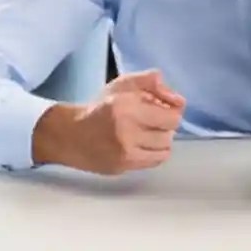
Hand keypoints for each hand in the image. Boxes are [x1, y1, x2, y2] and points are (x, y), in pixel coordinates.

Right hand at [33, 69, 185, 175]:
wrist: (71, 135)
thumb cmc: (101, 107)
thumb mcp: (124, 84)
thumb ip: (152, 83)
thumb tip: (180, 101)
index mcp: (126, 106)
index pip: (172, 116)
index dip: (170, 111)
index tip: (161, 109)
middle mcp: (126, 131)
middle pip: (170, 133)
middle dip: (165, 125)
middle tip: (152, 121)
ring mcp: (125, 152)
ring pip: (165, 149)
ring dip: (161, 140)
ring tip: (147, 133)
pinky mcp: (123, 167)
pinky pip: (155, 161)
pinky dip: (154, 152)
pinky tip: (143, 145)